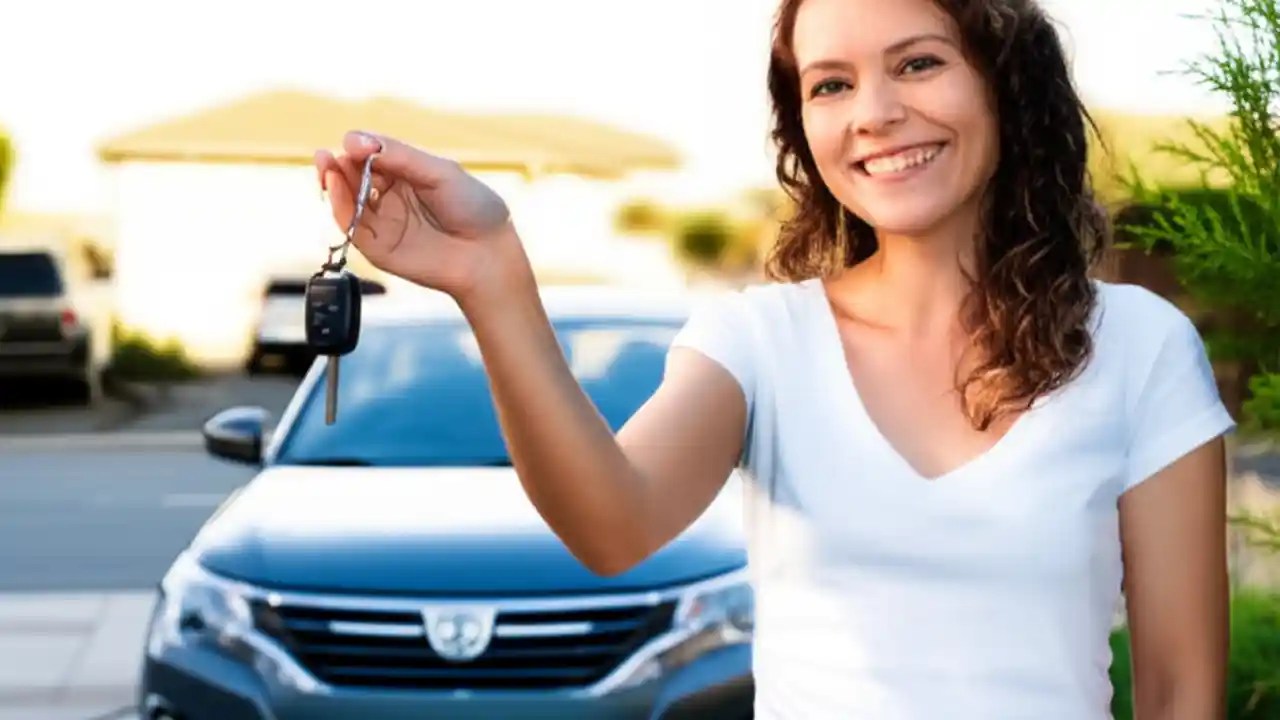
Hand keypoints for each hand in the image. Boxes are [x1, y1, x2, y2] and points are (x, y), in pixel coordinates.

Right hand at [314, 131, 520, 303]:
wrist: (488, 254)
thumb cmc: (473, 208)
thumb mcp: (439, 172)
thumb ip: (399, 156)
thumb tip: (352, 138)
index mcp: (405, 173)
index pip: (370, 155)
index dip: (358, 147)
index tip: (353, 142)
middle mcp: (388, 195)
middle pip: (352, 175)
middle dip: (339, 163)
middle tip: (330, 156)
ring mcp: (381, 221)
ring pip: (346, 199)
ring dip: (333, 181)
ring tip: (327, 165)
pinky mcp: (377, 248)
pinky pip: (351, 226)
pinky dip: (339, 205)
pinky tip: (336, 187)